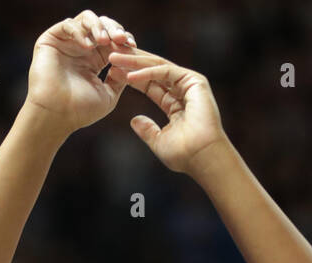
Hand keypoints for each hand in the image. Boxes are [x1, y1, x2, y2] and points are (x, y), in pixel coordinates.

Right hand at [25, 11, 137, 135]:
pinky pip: (68, 25)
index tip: (132, 45)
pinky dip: (80, 31)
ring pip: (86, 19)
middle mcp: (81, 49)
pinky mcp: (51, 40)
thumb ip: (121, 78)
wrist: (56, 115)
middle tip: (120, 39)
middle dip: (114, 29)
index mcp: (94, 60)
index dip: (123, 39)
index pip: (113, 39)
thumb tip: (131, 63)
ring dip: (99, 27)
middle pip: (102, 25)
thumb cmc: (80, 110)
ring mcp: (66, 43)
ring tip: (104, 40)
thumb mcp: (109, 95)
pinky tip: (87, 45)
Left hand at [104, 47, 229, 175]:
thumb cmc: (184, 154)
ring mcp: (189, 84)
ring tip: (114, 59)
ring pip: (157, 66)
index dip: (130, 78)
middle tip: (108, 56)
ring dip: (134, 62)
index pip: (149, 85)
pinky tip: (130, 76)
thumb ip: (147, 130)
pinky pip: (166, 71)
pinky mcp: (195, 81)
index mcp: (174, 104)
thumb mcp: (159, 141)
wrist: (202, 157)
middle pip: (152, 71)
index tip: (111, 73)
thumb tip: (133, 121)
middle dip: (130, 63)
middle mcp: (182, 91)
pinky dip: (147, 72)